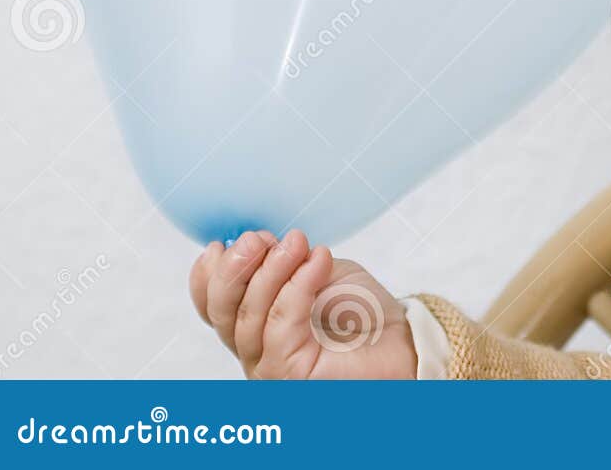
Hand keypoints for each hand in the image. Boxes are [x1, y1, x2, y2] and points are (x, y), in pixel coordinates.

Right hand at [189, 228, 417, 378]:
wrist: (403, 337)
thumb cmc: (361, 307)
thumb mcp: (317, 270)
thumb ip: (285, 261)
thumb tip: (260, 243)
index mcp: (254, 324)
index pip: (212, 306)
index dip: (208, 276)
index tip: (220, 243)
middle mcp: (255, 350)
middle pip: (222, 314)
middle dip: (234, 269)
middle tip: (258, 238)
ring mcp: (270, 367)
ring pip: (248, 319)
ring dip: (269, 273)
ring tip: (296, 243)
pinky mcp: (293, 373)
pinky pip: (281, 327)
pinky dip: (297, 287)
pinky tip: (318, 260)